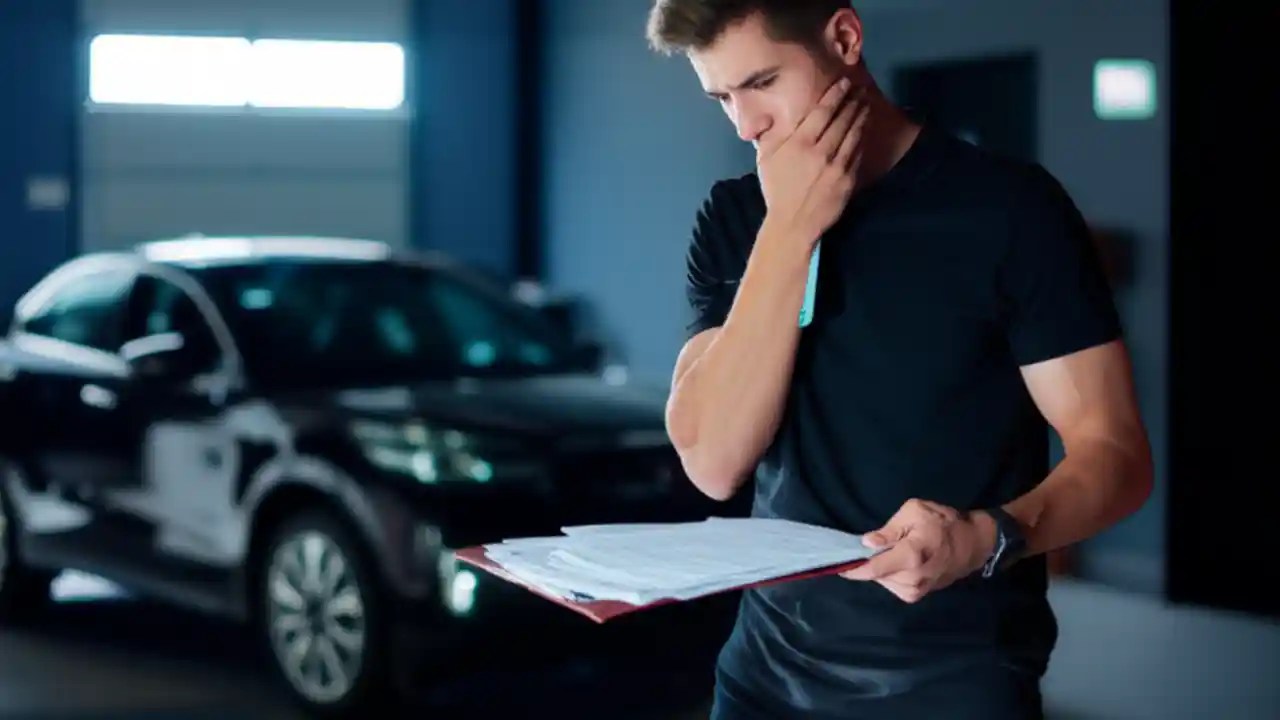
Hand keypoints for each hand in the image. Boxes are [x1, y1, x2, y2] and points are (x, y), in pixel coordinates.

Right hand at [756, 77, 870, 243]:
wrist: (793, 223)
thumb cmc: (776, 189)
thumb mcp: (765, 158)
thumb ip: (771, 133)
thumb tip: (774, 112)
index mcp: (800, 143)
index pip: (822, 111)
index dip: (836, 94)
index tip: (845, 82)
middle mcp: (821, 151)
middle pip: (842, 119)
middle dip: (853, 101)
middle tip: (860, 88)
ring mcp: (837, 166)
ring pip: (854, 134)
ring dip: (861, 116)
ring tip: (866, 103)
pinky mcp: (848, 179)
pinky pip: (858, 153)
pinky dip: (862, 138)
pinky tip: (864, 129)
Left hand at [840, 499, 996, 602]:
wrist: (972, 544)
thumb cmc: (942, 522)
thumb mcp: (915, 512)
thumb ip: (889, 529)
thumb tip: (866, 543)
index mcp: (910, 556)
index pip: (872, 569)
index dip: (851, 568)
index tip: (836, 564)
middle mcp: (911, 579)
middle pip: (874, 575)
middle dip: (866, 563)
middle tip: (869, 546)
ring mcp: (915, 590)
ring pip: (882, 581)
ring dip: (879, 568)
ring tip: (891, 550)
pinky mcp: (916, 596)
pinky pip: (891, 585)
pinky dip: (888, 574)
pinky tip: (897, 561)